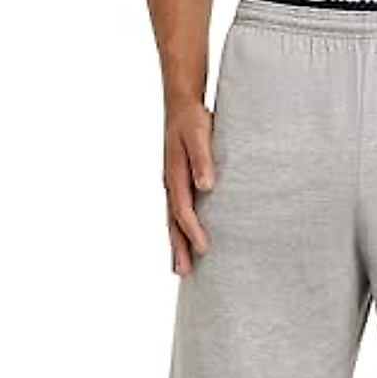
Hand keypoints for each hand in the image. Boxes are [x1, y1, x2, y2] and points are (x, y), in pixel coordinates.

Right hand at [164, 98, 215, 275]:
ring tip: (181, 268)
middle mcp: (171, 183)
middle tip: (183, 273)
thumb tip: (205, 186)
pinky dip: (180, 230)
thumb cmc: (193, 119)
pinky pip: (177, 212)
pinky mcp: (178, 183)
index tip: (203, 249)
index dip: (192, 230)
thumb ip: (202, 159)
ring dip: (177, 244)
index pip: (183, 210)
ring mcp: (172, 185)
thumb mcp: (199, 134)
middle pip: (173, 222)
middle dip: (178, 248)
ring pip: (173, 220)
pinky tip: (186, 241)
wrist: (181, 104)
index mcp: (175, 175)